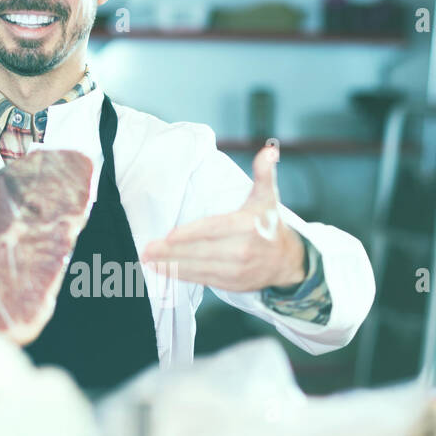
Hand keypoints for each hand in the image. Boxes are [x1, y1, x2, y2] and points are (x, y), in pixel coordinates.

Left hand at [141, 144, 306, 291]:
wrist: (287, 261)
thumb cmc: (270, 225)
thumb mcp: (268, 197)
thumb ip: (263, 173)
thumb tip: (268, 151)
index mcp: (248, 226)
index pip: (214, 230)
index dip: (191, 234)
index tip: (170, 235)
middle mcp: (243, 250)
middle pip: (202, 251)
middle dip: (173, 252)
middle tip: (148, 250)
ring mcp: (237, 270)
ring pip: (200, 268)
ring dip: (172, 266)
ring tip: (150, 260)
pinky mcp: (232, 284)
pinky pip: (203, 280)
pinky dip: (183, 276)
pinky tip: (165, 271)